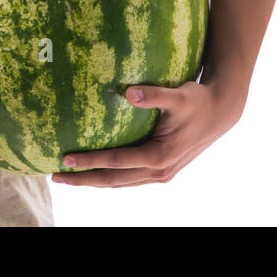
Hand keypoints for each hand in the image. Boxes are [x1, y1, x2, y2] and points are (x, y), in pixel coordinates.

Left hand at [50, 81, 242, 186]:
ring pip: (120, 183)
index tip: (65, 158)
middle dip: (83, 179)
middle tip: (56, 175)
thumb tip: (128, 92)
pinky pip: (128, 179)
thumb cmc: (197, 100)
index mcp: (160, 155)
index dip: (90, 161)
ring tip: (69, 178)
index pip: (116, 161)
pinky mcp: (161, 172)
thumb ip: (154, 94)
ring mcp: (161, 175)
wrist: (221, 113)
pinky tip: (95, 173)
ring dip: (94, 182)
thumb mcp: (178, 94)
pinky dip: (110, 179)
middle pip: (113, 180)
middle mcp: (159, 171)